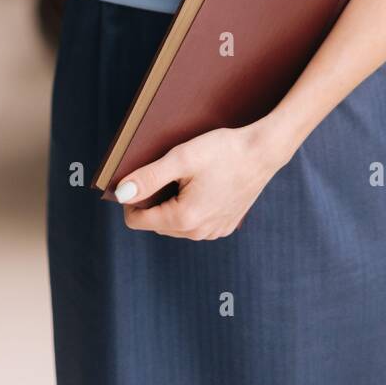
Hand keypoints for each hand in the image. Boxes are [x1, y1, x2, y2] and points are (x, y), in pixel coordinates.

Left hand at [117, 122, 287, 239]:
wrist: (264, 151)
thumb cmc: (224, 150)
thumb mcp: (181, 158)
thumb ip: (148, 177)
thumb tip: (121, 193)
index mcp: (184, 219)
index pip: (137, 220)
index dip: (132, 197)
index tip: (142, 176)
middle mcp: (198, 233)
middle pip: (156, 223)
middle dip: (154, 201)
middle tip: (168, 172)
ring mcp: (214, 232)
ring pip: (175, 224)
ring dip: (172, 204)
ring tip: (187, 176)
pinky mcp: (225, 226)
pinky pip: (195, 223)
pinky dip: (191, 207)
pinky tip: (203, 185)